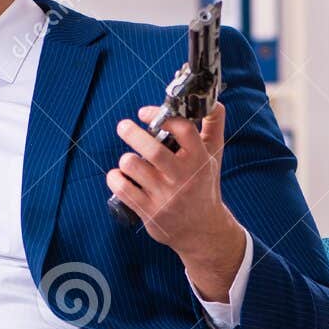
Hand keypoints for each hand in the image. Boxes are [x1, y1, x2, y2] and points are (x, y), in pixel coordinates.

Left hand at [108, 103, 246, 297]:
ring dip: (125, 159)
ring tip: (128, 160)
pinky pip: (122, 188)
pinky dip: (115, 177)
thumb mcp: (214, 156)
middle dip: (132, 133)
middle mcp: (183, 178)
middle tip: (123, 126)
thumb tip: (212, 99)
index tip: (145, 113)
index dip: (163, 116)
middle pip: (153, 150)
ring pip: (133, 167)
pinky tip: (120, 175)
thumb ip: (214, 125)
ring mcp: (165, 196)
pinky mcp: (150, 212)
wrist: (202, 230)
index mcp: (199, 160)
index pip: (184, 130)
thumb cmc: (203, 185)